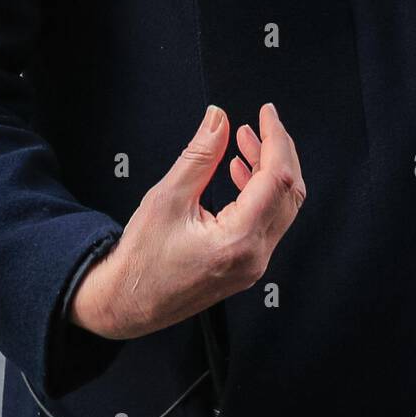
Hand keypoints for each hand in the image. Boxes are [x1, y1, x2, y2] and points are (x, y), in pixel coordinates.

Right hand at [69, 103, 305, 340]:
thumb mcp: (168, 196)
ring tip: (245, 142)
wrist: (126, 303)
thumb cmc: (141, 260)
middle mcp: (254, 257)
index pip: (277, 179)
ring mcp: (253, 265)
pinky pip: (267, 222)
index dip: (276, 139)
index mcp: (238, 240)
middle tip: (260, 124)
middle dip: (277, 151)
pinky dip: (260, 192)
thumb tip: (219, 120)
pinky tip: (239, 172)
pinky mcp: (246, 266)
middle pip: (289, 193)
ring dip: (268, 170)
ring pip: (281, 207)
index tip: (268, 114)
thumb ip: (200, 154)